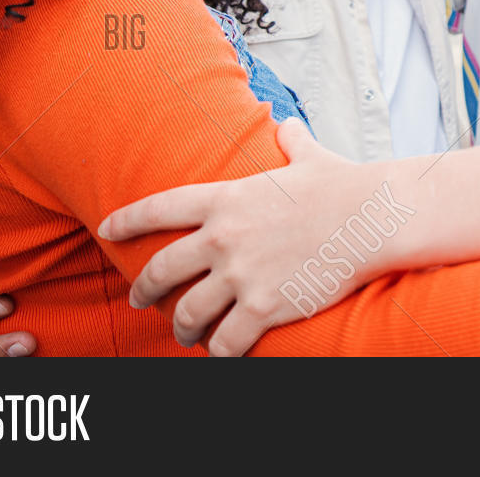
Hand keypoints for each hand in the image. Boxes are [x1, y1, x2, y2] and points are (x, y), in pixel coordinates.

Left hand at [98, 119, 397, 356]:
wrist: (372, 219)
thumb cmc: (344, 186)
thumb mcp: (310, 157)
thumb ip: (291, 142)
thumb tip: (288, 125)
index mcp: (226, 198)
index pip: (158, 208)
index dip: (126, 220)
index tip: (107, 230)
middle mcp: (222, 238)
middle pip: (161, 270)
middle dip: (143, 289)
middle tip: (140, 299)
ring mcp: (240, 276)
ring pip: (187, 314)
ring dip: (181, 328)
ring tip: (184, 334)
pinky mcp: (263, 308)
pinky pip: (225, 343)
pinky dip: (219, 353)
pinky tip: (220, 355)